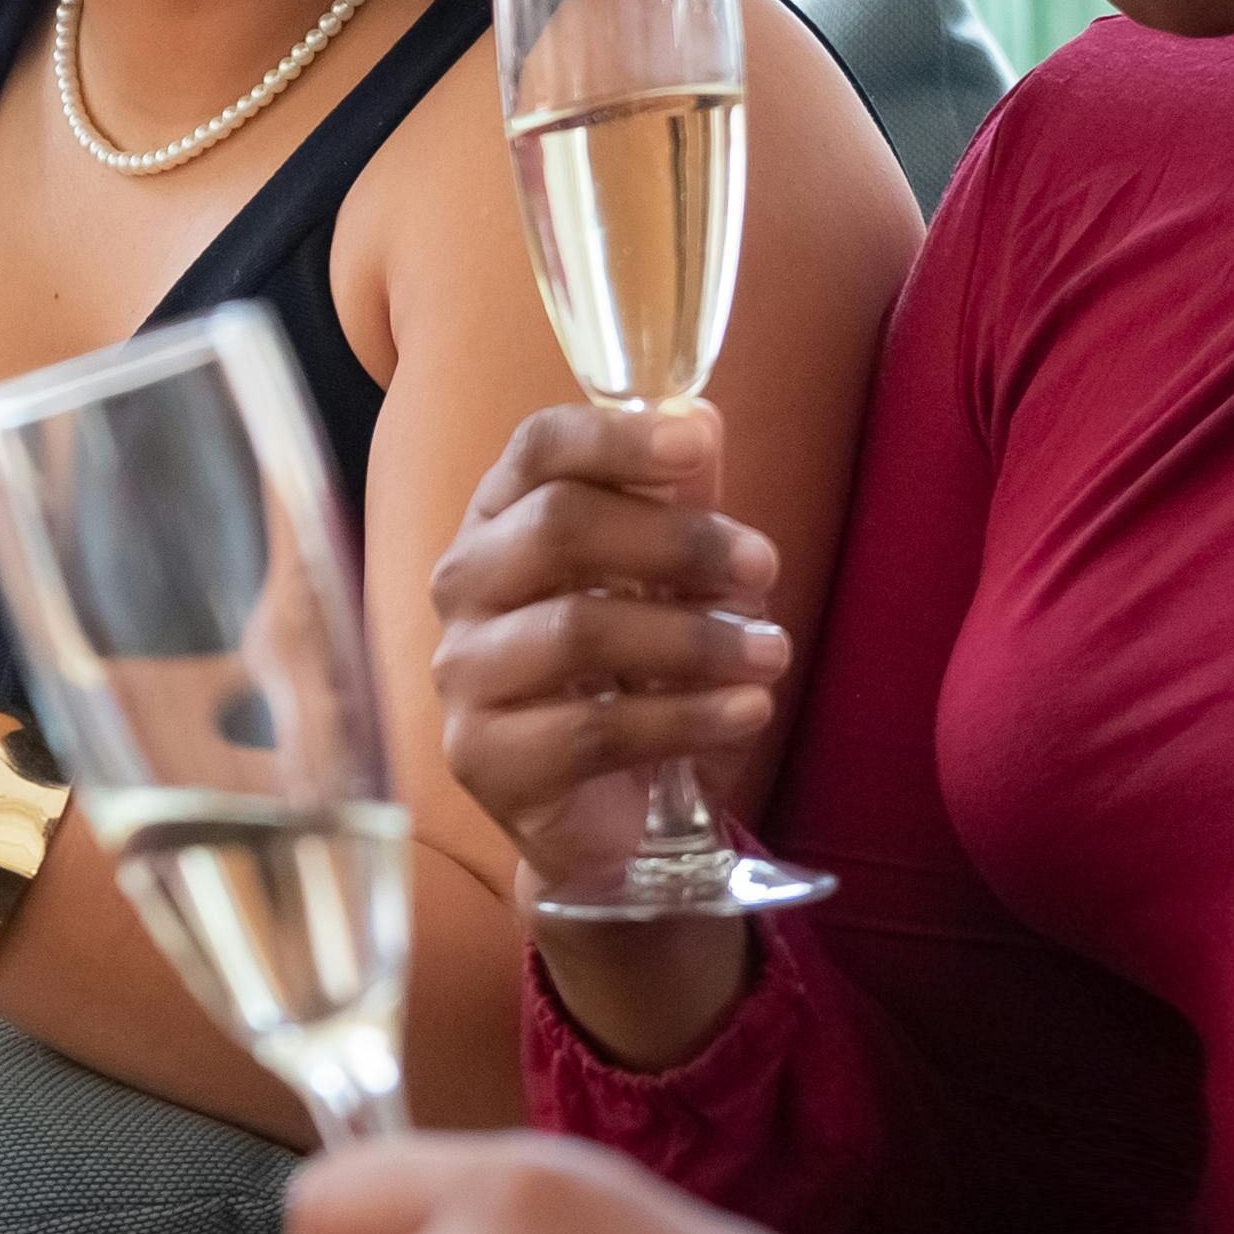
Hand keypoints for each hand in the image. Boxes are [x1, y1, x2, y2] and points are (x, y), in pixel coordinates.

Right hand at [424, 403, 791, 886]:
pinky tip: (748, 712)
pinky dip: (687, 718)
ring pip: (578, 631)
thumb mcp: (672, 586)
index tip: (697, 445)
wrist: (614, 817)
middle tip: (763, 566)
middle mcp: (464, 585)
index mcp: (502, 520)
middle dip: (677, 542)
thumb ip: (678, 507)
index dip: (616, 438)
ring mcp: (463, 674)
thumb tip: (700, 417)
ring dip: (696, 638)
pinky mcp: (484, 758)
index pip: (538, 449)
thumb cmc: (640, 681)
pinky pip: (593, 728)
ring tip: (770, 654)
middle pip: (557, 528)